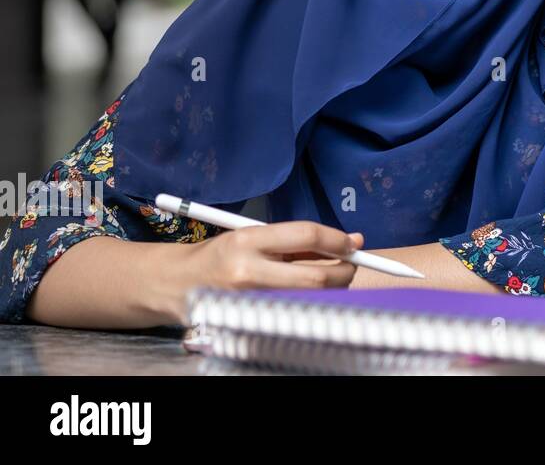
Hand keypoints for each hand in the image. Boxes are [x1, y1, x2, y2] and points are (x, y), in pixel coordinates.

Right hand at [164, 223, 365, 323]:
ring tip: (330, 279)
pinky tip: (309, 297)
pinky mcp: (248, 325)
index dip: (337, 240)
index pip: (305, 236)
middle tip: (351, 266)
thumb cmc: (219, 256)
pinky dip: (311, 305)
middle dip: (344, 272)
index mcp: (248, 240)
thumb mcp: (253, 236)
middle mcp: (247, 272)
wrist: (174, 285)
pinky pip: (294, 314)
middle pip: (315, 278)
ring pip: (309, 300)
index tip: (353, 244)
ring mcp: (248, 303)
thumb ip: (298, 240)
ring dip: (331, 290)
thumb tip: (349, 242)